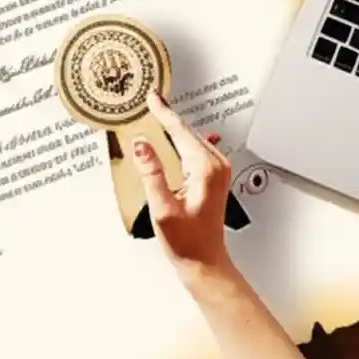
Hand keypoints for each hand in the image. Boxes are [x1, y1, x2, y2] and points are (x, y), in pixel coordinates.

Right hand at [131, 92, 233, 282]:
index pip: (180, 131)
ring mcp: (217, 171)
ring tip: (155, 115)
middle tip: (149, 102)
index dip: (163, 112)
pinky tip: (169, 139)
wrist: (205, 261)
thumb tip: (141, 144)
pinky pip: (194, 150)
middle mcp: (216, 166)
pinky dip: (179, 141)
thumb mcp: (162, 208)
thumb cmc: (187, 242)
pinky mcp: (213, 178)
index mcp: (205, 168)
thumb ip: (151, 173)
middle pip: (187, 132)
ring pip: (191, 139)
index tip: (152, 97)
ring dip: (173, 129)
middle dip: (167, 117)